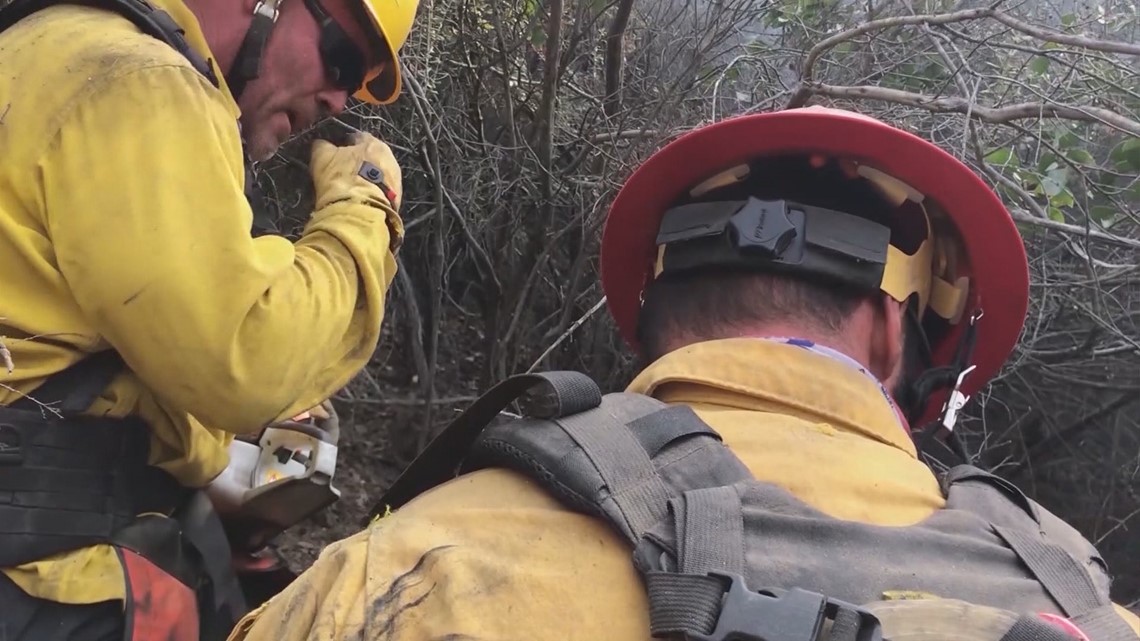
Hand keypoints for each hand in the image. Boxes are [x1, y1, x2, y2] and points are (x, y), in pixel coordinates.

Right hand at [310, 131, 404, 248]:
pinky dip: (372, 197)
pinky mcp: (397, 201)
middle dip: (358, 165)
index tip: (334, 156)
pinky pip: (382, 195)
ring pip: (378, 177)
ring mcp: (397, 181)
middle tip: (342, 176)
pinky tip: (361, 203)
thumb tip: (322, 144)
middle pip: (370, 158)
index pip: (357, 138)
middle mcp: (390, 159)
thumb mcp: (322, 156)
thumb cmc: (341, 179)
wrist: (360, 211)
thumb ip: (322, 146)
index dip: (343, 146)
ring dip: (366, 182)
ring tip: (351, 192)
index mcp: (373, 143)